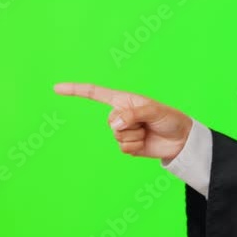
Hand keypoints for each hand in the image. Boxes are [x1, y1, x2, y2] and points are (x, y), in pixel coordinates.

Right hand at [53, 82, 192, 161]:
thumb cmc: (169, 118)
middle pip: (110, 122)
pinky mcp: (127, 145)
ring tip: (147, 131)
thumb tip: (114, 123)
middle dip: (130, 123)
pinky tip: (146, 142)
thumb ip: (133, 114)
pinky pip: (124, 148)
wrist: (179, 139)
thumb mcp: (154, 111)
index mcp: (123, 100)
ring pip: (117, 136)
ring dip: (135, 136)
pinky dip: (136, 146)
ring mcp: (122, 130)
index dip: (75, 90)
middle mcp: (120, 114)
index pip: (95, 93)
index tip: (56, 88)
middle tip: (146, 122)